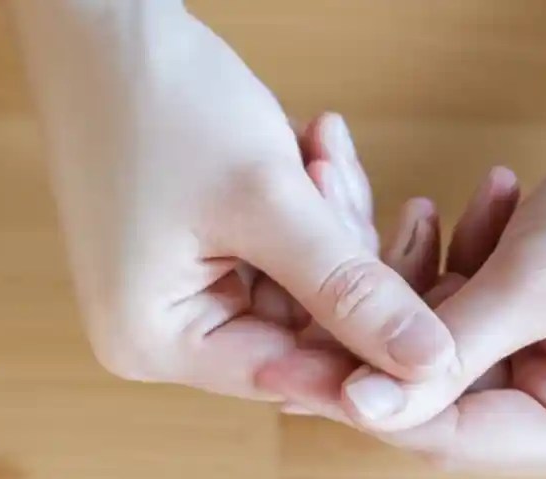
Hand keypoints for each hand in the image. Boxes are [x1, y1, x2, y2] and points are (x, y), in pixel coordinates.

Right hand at [14, 3, 452, 398]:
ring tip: (319, 146)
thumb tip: (432, 364)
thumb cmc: (160, 100)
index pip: (295, 376)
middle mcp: (164, 331)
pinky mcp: (202, 250)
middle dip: (345, 255)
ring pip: (309, 284)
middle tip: (336, 178)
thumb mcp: (268, 201)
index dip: (375, 352)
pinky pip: (289, 249)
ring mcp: (182, 289)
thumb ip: (353, 290)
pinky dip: (312, 201)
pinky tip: (310, 143)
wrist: (105, 20)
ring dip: (332, 215)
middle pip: (306, 329)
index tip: (439, 319)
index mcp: (157, 342)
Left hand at [263, 112, 545, 474]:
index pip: (450, 437)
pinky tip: (490, 203)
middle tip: (317, 275)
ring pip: (458, 348)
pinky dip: (474, 264)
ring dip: (435, 277)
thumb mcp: (535, 275)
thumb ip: (444, 346)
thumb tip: (355, 407)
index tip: (288, 356)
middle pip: (447, 396)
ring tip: (430, 207)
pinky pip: (488, 317)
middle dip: (389, 326)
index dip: (365, 398)